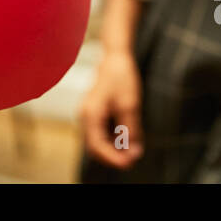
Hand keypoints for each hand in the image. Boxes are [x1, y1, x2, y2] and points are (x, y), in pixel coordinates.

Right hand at [80, 50, 145, 168]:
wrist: (115, 57)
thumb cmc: (121, 78)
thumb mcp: (130, 106)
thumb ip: (131, 131)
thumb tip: (134, 153)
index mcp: (90, 115)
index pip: (97, 147)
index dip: (113, 159)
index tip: (130, 163)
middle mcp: (85, 116)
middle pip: (95, 147)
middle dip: (113, 156)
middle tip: (132, 160)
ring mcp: (88, 114)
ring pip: (98, 140)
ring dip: (114, 148)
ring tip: (133, 149)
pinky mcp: (94, 111)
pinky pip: (101, 131)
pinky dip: (113, 138)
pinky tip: (127, 137)